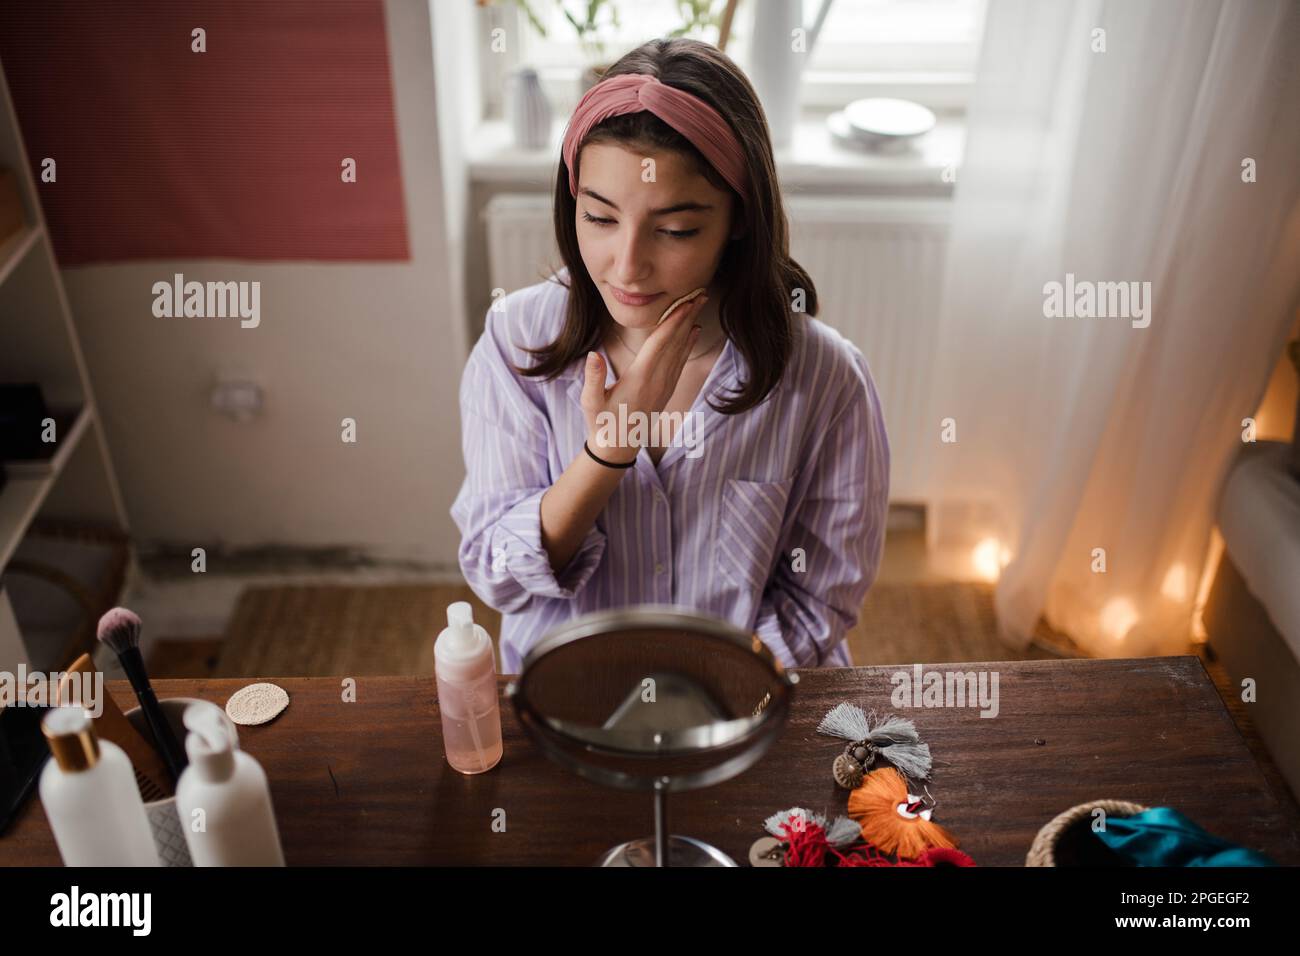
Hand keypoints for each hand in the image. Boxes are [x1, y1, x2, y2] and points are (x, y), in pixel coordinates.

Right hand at [582, 294, 708, 462]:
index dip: (672, 322)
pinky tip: (693, 332)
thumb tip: (593, 355)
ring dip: (690, 326)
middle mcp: (657, 381)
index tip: (683, 303)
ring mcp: (664, 386)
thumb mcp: (590, 402)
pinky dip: (688, 344)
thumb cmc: (601, 422)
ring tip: (699, 305)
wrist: (617, 447)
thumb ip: (594, 379)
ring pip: (681, 350)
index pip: (659, 344)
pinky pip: (680, 362)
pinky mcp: (665, 389)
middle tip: (700, 294)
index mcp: (639, 379)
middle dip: (688, 317)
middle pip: (676, 343)